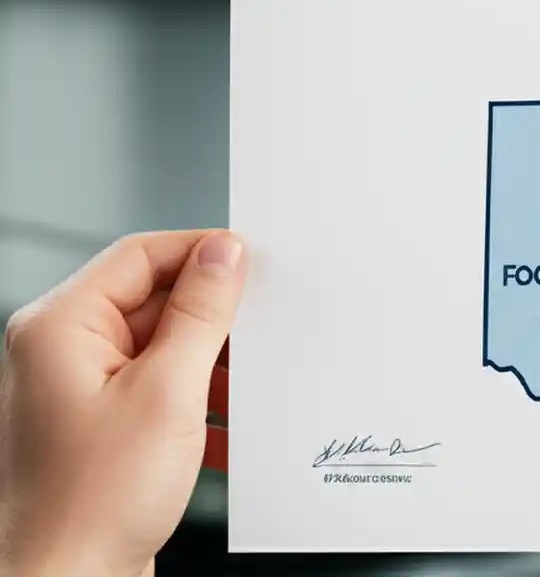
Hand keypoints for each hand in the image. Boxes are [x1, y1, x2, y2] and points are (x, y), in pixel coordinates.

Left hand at [0, 231, 246, 575]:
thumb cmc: (91, 505)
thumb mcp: (167, 393)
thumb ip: (200, 315)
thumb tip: (223, 254)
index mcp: (60, 327)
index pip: (140, 254)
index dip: (202, 251)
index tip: (255, 260)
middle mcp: (61, 352)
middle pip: (152, 299)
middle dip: (212, 316)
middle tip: (263, 326)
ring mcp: (79, 391)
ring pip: (162, 347)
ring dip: (210, 364)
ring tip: (248, 387)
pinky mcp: (102, 428)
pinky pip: (159, 390)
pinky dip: (198, 401)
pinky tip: (228, 427)